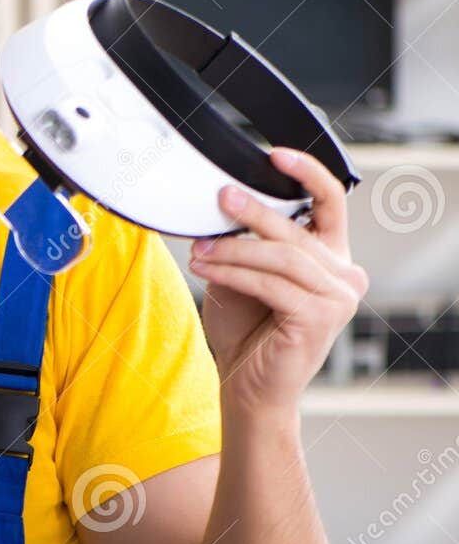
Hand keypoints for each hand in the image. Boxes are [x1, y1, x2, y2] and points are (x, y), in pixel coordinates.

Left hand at [187, 147, 367, 416]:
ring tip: (200, 249)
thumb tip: (220, 210)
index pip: (331, 203)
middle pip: (297, 230)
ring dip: (234, 249)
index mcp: (331, 258)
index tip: (276, 155)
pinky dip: (235, 272)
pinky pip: (271, 283)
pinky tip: (206, 268)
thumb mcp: (241, 276)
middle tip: (220, 198)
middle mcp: (343, 274)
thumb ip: (244, 245)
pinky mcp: (319, 317)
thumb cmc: (246, 334)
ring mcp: (338, 297)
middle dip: (252, 213)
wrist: (249, 388)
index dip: (307, 174)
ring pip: (281, 256)